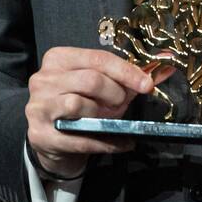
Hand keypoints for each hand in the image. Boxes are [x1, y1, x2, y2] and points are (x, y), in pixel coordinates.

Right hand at [26, 46, 172, 177]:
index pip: (98, 59)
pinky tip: (121, 143)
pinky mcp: (40, 134)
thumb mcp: (99, 85)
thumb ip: (127, 76)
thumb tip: (162, 67)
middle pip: (91, 81)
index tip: (146, 84)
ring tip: (110, 120)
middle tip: (123, 105)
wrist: (51, 138)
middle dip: (116, 94)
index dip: (126, 72)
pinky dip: (107, 142)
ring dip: (105, 116)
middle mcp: (44, 79)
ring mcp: (39, 107)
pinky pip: (81, 138)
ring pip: (81, 105)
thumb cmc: (79, 105)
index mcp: (58, 59)